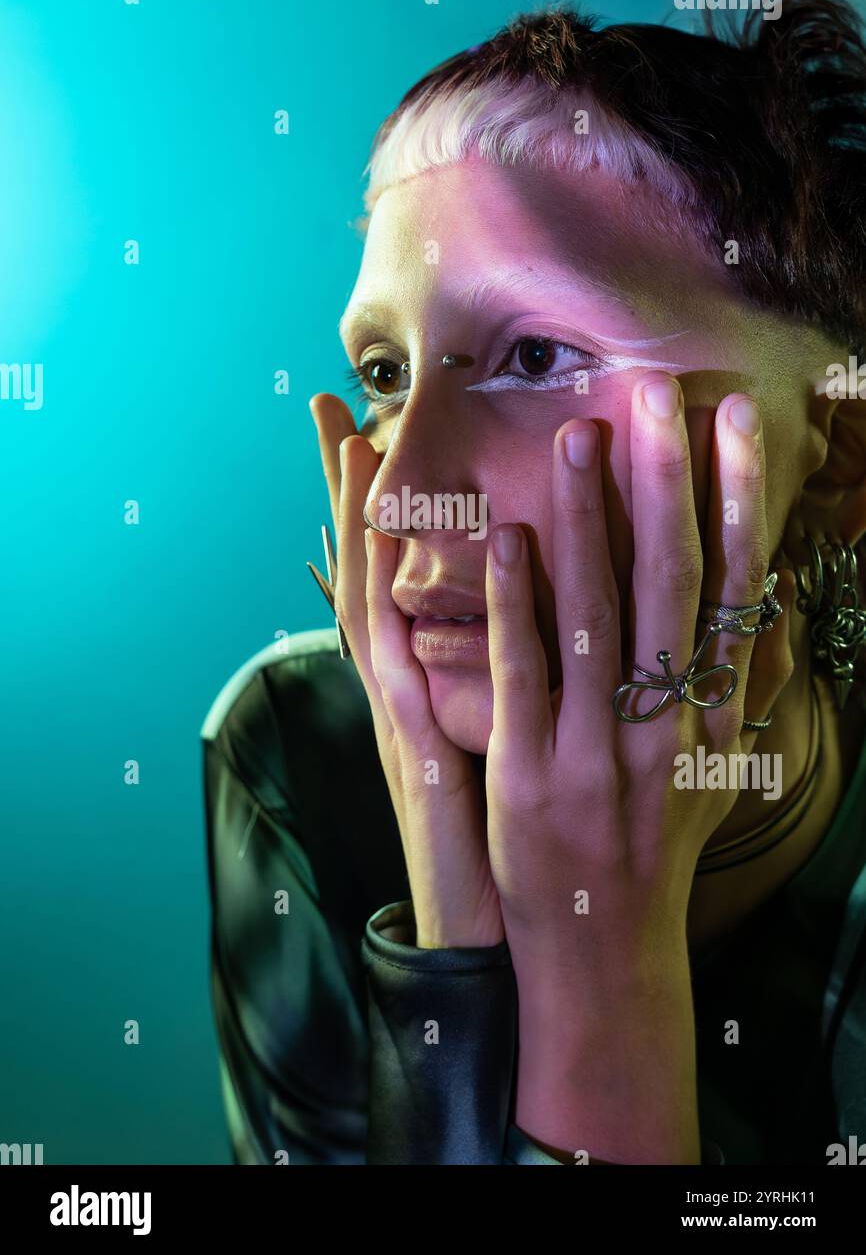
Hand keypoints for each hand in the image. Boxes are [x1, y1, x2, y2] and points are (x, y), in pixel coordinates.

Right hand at [310, 393, 503, 947]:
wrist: (489, 931)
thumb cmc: (513, 838)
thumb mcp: (513, 740)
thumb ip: (513, 677)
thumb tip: (539, 618)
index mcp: (425, 685)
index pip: (394, 577)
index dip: (375, 507)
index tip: (367, 432)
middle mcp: (403, 692)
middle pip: (365, 574)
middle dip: (346, 492)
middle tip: (330, 410)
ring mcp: (402, 719)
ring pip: (369, 606)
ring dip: (358, 526)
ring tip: (353, 449)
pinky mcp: (417, 751)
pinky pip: (401, 664)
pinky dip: (394, 602)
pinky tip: (394, 545)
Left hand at [481, 372, 794, 1159]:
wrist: (606, 951)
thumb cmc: (656, 844)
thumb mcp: (716, 766)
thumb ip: (734, 685)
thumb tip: (755, 599)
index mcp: (712, 713)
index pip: (732, 591)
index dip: (737, 504)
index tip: (734, 425)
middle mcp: (666, 723)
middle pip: (671, 586)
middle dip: (665, 485)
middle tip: (656, 393)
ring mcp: (598, 748)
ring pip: (597, 615)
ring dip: (587, 520)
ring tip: (575, 435)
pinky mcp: (531, 772)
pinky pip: (527, 674)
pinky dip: (520, 602)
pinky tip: (509, 537)